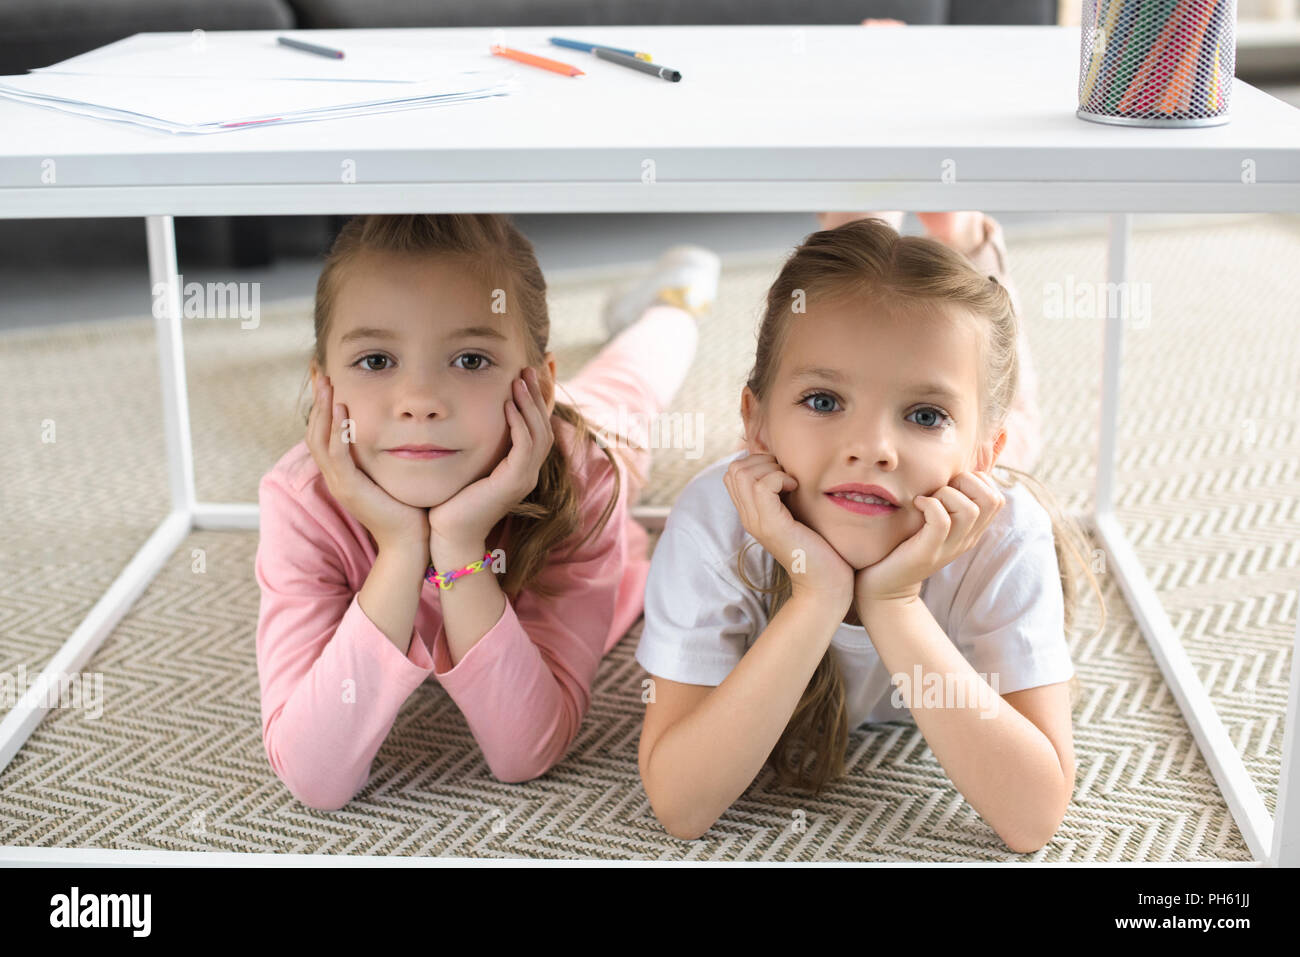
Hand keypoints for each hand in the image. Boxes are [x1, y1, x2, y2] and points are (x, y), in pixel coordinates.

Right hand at [306, 372, 428, 556]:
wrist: (412, 542)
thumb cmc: (409, 508)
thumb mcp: (393, 473)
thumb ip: (389, 452)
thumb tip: (401, 427)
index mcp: (344, 472)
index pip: (324, 432)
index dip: (322, 404)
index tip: (327, 377)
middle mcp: (336, 477)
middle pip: (315, 431)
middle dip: (317, 399)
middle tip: (319, 370)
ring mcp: (340, 484)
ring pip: (320, 440)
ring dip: (322, 409)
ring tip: (326, 382)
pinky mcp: (350, 490)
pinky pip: (337, 455)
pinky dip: (336, 431)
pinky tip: (340, 409)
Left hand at [428, 366, 553, 560]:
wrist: (448, 535)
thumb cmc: (451, 501)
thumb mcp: (467, 464)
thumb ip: (475, 443)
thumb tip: (463, 414)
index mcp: (520, 468)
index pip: (538, 427)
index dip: (539, 400)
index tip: (534, 373)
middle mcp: (528, 472)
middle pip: (545, 426)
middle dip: (538, 395)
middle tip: (529, 369)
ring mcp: (524, 478)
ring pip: (539, 433)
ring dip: (530, 404)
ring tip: (519, 380)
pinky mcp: (514, 482)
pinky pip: (525, 447)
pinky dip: (520, 424)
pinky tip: (508, 405)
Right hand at [723, 452, 854, 610]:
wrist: (824, 584)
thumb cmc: (819, 548)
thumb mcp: (797, 513)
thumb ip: (785, 494)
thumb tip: (787, 466)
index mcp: (751, 512)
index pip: (733, 472)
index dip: (757, 462)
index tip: (783, 474)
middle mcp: (748, 516)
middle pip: (734, 469)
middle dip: (763, 461)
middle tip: (787, 476)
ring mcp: (756, 521)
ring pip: (743, 473)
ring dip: (771, 469)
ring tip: (791, 483)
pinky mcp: (771, 525)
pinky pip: (762, 486)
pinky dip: (780, 478)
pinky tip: (796, 489)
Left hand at [854, 470, 1005, 609]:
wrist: (886, 585)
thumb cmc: (905, 544)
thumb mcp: (933, 522)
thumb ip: (947, 502)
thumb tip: (950, 470)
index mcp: (971, 530)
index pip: (997, 497)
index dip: (977, 480)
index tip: (951, 484)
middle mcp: (967, 538)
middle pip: (993, 500)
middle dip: (966, 482)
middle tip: (940, 489)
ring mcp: (950, 547)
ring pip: (969, 509)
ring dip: (946, 494)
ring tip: (927, 499)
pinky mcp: (928, 552)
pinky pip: (942, 521)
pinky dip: (930, 505)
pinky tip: (916, 505)